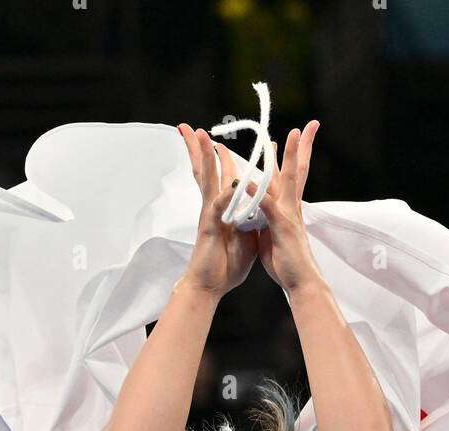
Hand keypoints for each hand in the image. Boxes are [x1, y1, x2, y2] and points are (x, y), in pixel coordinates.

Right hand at [178, 125, 258, 295]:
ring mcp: (210, 215)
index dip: (220, 158)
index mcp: (223, 208)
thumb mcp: (246, 236)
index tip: (217, 139)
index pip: (221, 176)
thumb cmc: (225, 265)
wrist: (210, 286)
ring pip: (207, 180)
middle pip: (205, 171)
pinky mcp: (210, 229)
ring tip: (200, 135)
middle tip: (189, 127)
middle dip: (200, 149)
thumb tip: (259, 208)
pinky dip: (225, 195)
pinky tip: (231, 183)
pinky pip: (218, 208)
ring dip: (204, 158)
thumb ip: (251, 219)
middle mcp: (213, 207)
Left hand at [254, 122, 322, 292]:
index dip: (294, 155)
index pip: (293, 175)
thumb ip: (268, 218)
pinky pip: (266, 205)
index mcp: (288, 207)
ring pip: (285, 181)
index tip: (295, 135)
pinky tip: (247, 178)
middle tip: (306, 125)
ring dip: (282, 159)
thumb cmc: (287, 261)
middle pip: (297, 170)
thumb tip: (260, 209)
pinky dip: (256, 191)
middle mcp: (291, 206)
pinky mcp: (280, 227)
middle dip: (301, 147)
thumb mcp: (274, 234)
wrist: (300, 281)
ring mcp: (287, 215)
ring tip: (279, 138)